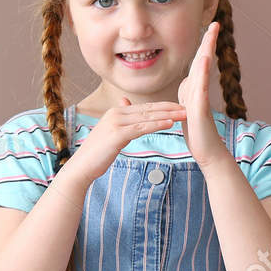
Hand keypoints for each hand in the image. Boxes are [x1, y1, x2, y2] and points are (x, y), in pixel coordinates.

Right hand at [60, 97, 187, 184]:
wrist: (82, 167)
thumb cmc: (97, 153)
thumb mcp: (110, 132)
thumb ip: (121, 119)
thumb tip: (126, 103)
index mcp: (116, 112)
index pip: (145, 107)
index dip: (164, 106)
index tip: (180, 107)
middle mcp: (115, 113)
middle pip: (148, 109)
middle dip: (170, 108)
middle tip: (189, 107)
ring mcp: (115, 122)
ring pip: (147, 116)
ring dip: (168, 114)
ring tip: (184, 114)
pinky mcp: (117, 134)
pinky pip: (142, 128)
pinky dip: (157, 124)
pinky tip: (170, 123)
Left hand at [177, 21, 226, 167]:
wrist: (207, 152)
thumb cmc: (197, 132)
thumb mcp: (186, 106)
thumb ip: (188, 92)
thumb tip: (189, 78)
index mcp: (194, 88)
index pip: (198, 61)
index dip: (202, 45)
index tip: (208, 27)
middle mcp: (200, 90)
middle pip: (204, 61)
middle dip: (209, 42)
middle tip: (215, 23)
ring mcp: (201, 98)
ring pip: (204, 71)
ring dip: (207, 52)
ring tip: (211, 35)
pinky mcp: (201, 109)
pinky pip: (201, 88)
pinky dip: (203, 74)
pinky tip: (205, 61)